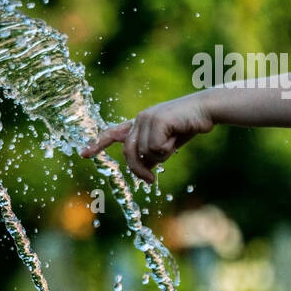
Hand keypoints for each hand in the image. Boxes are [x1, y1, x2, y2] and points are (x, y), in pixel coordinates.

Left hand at [79, 93, 214, 182]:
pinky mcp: (156, 120)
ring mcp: (146, 118)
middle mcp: (139, 119)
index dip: (98, 144)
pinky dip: (168, 149)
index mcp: (138, 123)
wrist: (206, 110)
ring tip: (175, 141)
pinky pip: (156, 147)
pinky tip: (178, 136)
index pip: (112, 133)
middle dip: (138, 169)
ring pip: (146, 152)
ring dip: (162, 155)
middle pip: (129, 152)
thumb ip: (152, 154)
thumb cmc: (187, 126)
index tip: (84, 154)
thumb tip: (143, 171)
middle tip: (150, 181)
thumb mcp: (167, 143)